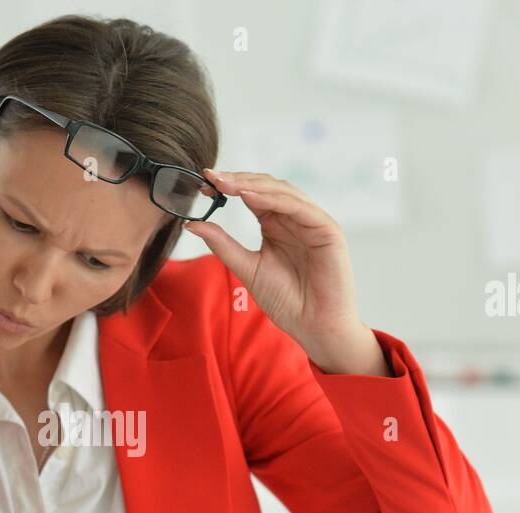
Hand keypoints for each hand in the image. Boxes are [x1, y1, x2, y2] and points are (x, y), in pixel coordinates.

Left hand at [186, 169, 388, 375]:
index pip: (251, 195)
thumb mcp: (246, 268)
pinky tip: (250, 197)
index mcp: (275, 224)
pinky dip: (274, 199)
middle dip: (237, 180)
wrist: (314, 327)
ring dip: (253, 185)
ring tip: (226, 184)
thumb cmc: (286, 301)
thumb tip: (191, 224)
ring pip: (282, 191)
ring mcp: (312, 221)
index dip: (228, 186)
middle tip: (211, 178)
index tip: (202, 185)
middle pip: (266, 187)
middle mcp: (294, 218)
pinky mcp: (327, 230)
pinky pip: (299, 208)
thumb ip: (222, 245)